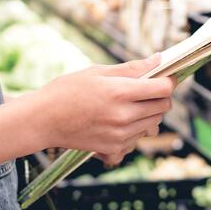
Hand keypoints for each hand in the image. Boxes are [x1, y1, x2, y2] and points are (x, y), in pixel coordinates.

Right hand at [35, 54, 175, 166]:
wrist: (42, 120)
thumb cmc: (66, 91)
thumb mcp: (97, 72)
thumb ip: (131, 69)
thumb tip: (159, 59)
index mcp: (120, 92)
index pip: (163, 89)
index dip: (168, 81)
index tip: (165, 77)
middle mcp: (123, 116)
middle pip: (163, 108)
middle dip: (161, 97)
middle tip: (146, 89)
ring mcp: (119, 136)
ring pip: (153, 124)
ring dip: (148, 114)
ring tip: (128, 105)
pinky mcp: (113, 149)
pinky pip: (137, 139)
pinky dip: (134, 131)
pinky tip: (118, 122)